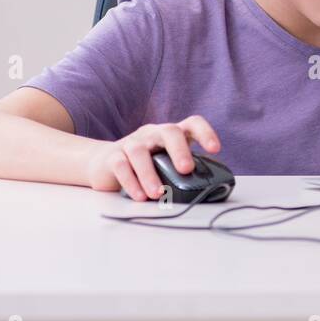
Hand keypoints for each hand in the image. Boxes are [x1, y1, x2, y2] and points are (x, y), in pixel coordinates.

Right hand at [86, 115, 221, 200]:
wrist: (104, 162)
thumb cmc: (146, 164)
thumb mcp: (166, 163)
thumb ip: (182, 171)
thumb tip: (205, 189)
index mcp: (171, 134)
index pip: (192, 124)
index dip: (205, 133)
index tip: (215, 149)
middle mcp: (153, 133)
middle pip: (168, 132)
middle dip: (179, 150)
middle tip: (186, 169)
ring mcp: (132, 142)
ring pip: (139, 151)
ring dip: (150, 174)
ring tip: (158, 194)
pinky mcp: (113, 156)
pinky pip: (121, 165)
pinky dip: (131, 182)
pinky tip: (140, 196)